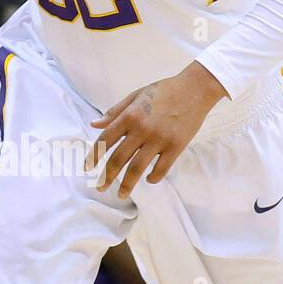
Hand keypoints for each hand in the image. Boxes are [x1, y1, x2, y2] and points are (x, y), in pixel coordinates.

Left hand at [85, 62, 227, 196]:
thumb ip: (115, 112)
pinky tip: (148, 179)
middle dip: (107, 176)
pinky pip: (161, 169)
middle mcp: (142, 129)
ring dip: (127, 184)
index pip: (106, 140)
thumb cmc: (164, 91)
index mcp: (130, 115)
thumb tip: (94, 124)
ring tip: (121, 194)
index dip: (93, 155)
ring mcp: (160, 139)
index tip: (87, 168)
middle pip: (119, 158)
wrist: (195, 89)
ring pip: (137, 168)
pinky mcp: (176, 146)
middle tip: (100, 188)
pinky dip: (153, 177)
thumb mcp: (136, 96)